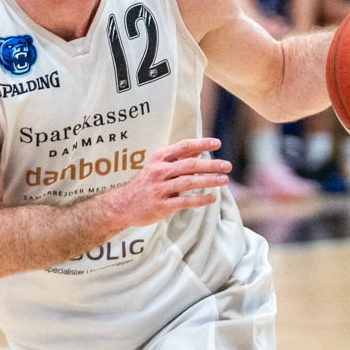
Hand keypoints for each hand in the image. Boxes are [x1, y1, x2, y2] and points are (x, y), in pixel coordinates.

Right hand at [100, 137, 229, 228]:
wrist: (122, 205)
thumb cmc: (146, 184)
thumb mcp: (158, 166)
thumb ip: (179, 158)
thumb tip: (200, 149)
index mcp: (159, 159)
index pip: (183, 147)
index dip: (201, 143)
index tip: (217, 143)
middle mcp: (159, 171)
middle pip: (189, 165)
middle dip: (211, 165)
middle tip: (227, 166)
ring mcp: (159, 189)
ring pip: (188, 182)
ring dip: (209, 181)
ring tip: (224, 180)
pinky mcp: (161, 205)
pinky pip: (184, 201)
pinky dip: (199, 199)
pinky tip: (212, 198)